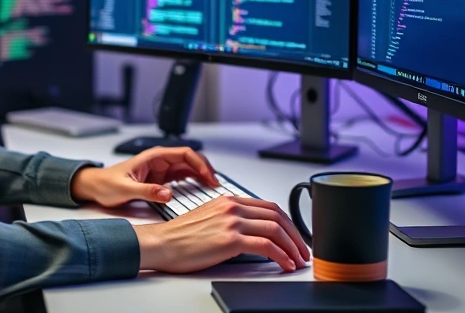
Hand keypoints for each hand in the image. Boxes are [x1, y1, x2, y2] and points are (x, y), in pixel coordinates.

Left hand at [70, 146, 218, 207]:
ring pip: (188, 168)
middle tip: (215, 184)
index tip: (208, 176)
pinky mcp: (161, 179)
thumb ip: (147, 191)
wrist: (95, 187)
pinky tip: (201, 189)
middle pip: (190, 159)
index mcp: (153, 157)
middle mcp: (159, 161)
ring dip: (201, 175)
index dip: (199, 163)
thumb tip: (167, 194)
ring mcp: (161, 170)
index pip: (183, 154)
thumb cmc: (106, 183)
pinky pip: (182, 177)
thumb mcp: (125, 189)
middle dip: (205, 169)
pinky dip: (194, 181)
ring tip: (212, 187)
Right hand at [133, 196, 310, 272]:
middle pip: (277, 216)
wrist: (162, 243)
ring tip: (297, 260)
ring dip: (292, 247)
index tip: (294, 235)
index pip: (269, 207)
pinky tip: (285, 264)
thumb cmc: (180, 236)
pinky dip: (281, 256)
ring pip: (276, 229)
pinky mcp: (230, 239)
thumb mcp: (209, 217)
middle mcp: (232, 207)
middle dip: (295, 235)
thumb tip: (252, 233)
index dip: (288, 222)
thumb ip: (231, 219)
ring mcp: (232, 222)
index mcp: (228, 199)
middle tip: (302, 250)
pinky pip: (267, 246)